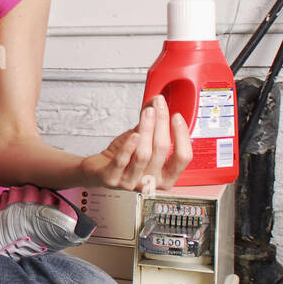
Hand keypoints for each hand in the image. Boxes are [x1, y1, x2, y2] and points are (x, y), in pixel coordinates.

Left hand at [79, 94, 193, 191]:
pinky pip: (122, 161)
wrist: (99, 169)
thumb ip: (153, 123)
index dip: (182, 135)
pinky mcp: (112, 178)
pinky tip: (133, 134)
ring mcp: (131, 182)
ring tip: (147, 113)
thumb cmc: (125, 157)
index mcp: (166, 177)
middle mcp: (151, 182)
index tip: (176, 116)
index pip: (183, 157)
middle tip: (158, 106)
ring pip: (143, 154)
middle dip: (161, 123)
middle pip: (161, 150)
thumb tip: (158, 100)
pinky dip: (128, 146)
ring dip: (146, 129)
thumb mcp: (143, 140)